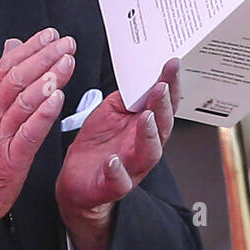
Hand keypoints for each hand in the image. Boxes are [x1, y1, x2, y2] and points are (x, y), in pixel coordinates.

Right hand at [0, 28, 75, 249]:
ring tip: (66, 63)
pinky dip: (43, 114)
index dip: (31, 47)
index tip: (51, 35)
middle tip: (66, 44)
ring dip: (47, 79)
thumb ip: (2, 79)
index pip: (7, 65)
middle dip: (44, 57)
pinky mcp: (11, 157)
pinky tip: (57, 99)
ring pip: (23, 100)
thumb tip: (12, 47)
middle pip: (17, 77)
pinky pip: (28, 132)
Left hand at [55, 59, 179, 249]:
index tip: (172, 63)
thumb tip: (139, 74)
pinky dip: (117, 171)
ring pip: (148, 153)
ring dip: (149, 135)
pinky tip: (113, 161)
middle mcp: (144, 146)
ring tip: (146, 117)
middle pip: (162, 126)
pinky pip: (118, 180)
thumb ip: (126, 97)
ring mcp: (131, 167)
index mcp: (144, 126)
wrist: (77, 181)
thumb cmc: (98, 145)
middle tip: (161, 87)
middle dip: (163, 106)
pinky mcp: (111, 185)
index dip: (171, 84)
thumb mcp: (110, 113)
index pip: (163, 103)